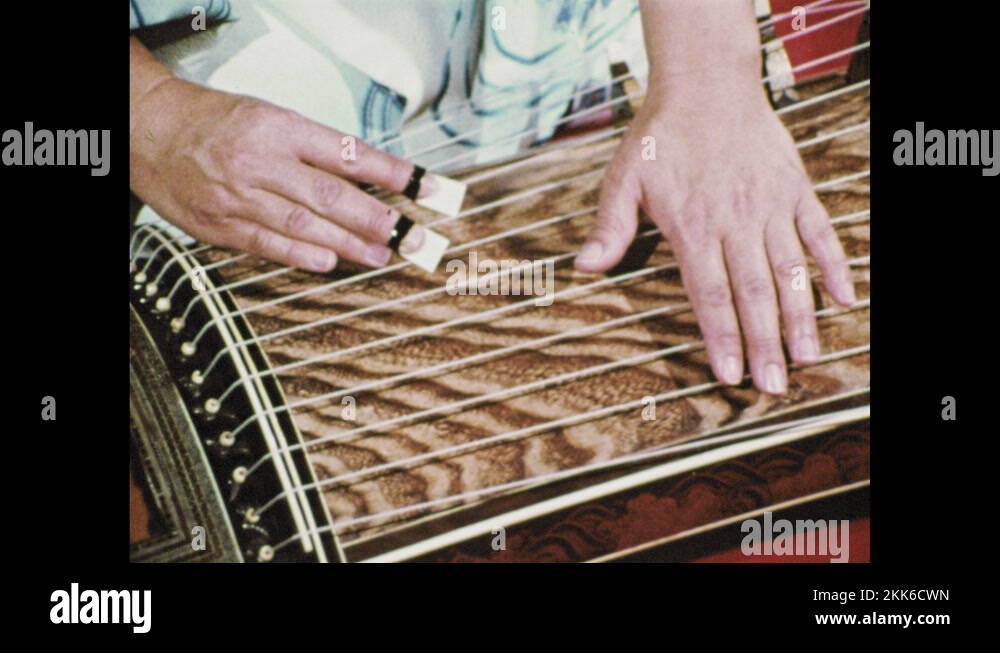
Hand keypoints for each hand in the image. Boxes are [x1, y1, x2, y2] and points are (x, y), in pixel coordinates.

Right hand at [130, 76, 427, 271]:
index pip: (349, 153)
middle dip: (378, 219)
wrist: (149, 130)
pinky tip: (330, 262)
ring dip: (349, 244)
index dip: (393, 173)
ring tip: (381, 254)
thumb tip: (368, 178)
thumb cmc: (216, 121)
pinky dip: (302, 256)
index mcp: (280, 127)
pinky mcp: (222, 224)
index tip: (425, 187)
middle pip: (331, 195)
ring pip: (304, 225)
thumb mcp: (272, 116)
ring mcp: (240, 195)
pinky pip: (269, 243)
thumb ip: (316, 148)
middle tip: (410, 235)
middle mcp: (262, 161)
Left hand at [575, 83, 855, 393]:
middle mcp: (735, 219)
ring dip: (800, 316)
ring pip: (790, 269)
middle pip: (753, 292)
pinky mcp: (794, 188)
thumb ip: (610, 227)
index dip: (721, 337)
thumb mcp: (622, 178)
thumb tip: (584, 268)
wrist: (706, 82)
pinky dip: (834, 265)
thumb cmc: (658, 135)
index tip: (730, 376)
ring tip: (808, 358)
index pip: (709, 293)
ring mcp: (770, 204)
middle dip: (764, 343)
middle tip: (774, 387)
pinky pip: (820, 231)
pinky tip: (844, 300)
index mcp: (692, 223)